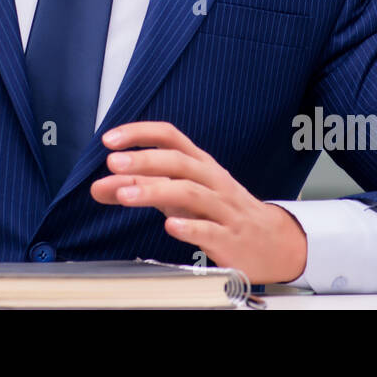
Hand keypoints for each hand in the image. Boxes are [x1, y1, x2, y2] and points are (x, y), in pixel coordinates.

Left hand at [91, 121, 306, 283]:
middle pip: (178, 162)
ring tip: (125, 195)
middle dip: (144, 160)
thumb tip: (101, 186)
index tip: (110, 139)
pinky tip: (169, 226)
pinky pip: (209, 229)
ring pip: (190, 193)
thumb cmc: (220, 212)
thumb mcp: (181, 196)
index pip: (170, 136)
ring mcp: (223, 209)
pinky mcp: (229, 238)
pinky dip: (189, 227)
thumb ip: (142, 187)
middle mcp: (212, 180)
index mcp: (199, 164)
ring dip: (155, 191)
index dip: (140, 134)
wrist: (275, 243)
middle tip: (113, 163)